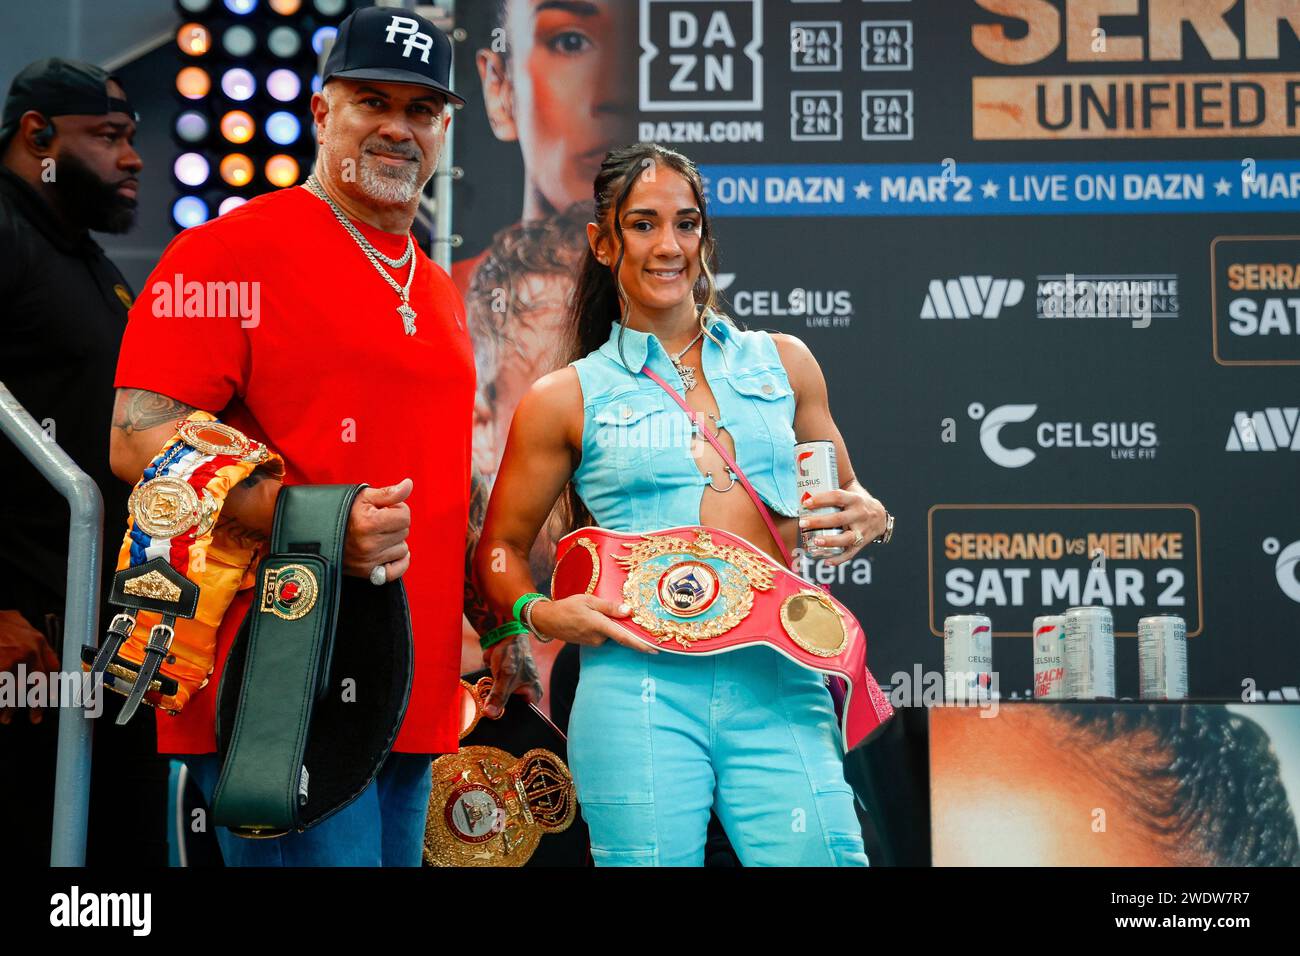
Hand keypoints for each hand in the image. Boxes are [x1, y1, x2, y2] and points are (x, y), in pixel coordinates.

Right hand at [0, 610, 59, 724]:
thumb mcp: (13, 620)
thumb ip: (26, 631)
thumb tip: (35, 642)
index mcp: (37, 639)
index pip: (53, 666)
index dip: (52, 684)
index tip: (50, 697)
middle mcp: (30, 651)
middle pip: (40, 683)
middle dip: (38, 703)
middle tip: (36, 716)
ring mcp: (14, 661)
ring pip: (19, 691)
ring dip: (12, 708)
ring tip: (7, 717)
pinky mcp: (2, 669)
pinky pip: (4, 692)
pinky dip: (2, 703)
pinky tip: (0, 711)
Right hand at [344, 478, 413, 579]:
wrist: (318, 531)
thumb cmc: (343, 511)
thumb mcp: (363, 497)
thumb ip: (389, 493)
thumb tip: (409, 484)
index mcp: (369, 523)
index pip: (405, 516)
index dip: (397, 509)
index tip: (384, 510)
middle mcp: (369, 544)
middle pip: (404, 532)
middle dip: (394, 525)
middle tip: (378, 522)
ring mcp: (368, 560)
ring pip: (402, 549)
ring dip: (394, 542)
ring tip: (376, 536)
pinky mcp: (367, 573)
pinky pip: (397, 570)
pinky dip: (398, 562)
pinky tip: (390, 552)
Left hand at [482, 635, 542, 717]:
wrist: (501, 636)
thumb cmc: (511, 653)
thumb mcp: (505, 676)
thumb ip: (499, 696)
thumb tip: (491, 714)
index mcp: (534, 693)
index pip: (526, 716)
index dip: (513, 720)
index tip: (499, 724)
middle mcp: (526, 693)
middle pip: (513, 711)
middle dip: (501, 713)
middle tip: (489, 717)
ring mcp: (513, 690)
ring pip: (502, 704)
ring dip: (493, 705)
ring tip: (484, 708)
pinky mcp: (502, 685)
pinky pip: (495, 697)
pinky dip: (489, 698)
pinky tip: (481, 701)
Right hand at [530, 595, 657, 654]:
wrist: (547, 620)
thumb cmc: (567, 607)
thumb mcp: (588, 600)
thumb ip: (609, 607)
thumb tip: (628, 610)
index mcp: (599, 626)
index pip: (625, 638)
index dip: (641, 644)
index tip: (655, 649)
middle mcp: (598, 638)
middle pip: (619, 633)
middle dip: (625, 626)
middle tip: (630, 616)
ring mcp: (593, 643)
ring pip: (611, 633)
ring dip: (613, 626)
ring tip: (602, 612)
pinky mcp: (590, 643)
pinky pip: (603, 635)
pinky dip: (605, 628)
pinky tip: (597, 619)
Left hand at [799, 487, 887, 566]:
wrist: (880, 516)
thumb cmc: (858, 503)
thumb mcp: (851, 491)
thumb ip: (833, 490)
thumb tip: (806, 485)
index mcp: (855, 499)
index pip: (837, 497)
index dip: (821, 499)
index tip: (806, 503)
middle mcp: (860, 515)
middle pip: (838, 519)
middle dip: (819, 521)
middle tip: (802, 523)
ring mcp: (862, 531)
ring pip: (846, 538)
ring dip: (830, 541)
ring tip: (815, 541)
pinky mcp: (862, 544)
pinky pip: (850, 553)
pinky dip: (839, 559)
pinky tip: (827, 561)